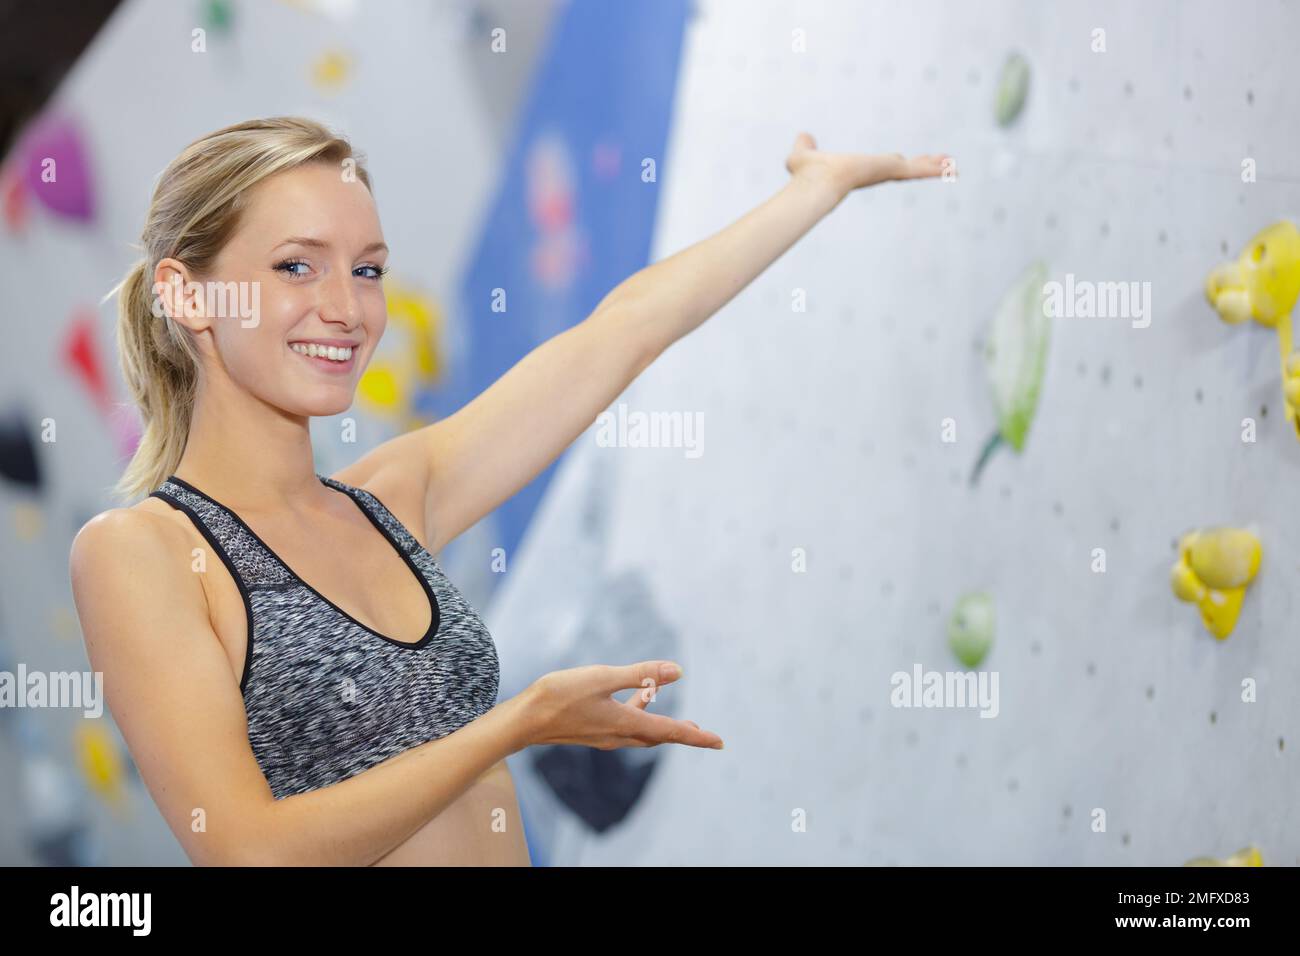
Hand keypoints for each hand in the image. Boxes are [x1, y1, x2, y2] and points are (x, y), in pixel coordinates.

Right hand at [521, 660, 723, 750]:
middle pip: (658, 736)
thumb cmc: (560, 696)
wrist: (523, 720)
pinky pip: (624, 726)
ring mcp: (603, 736)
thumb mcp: (603, 677)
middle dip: (682, 734)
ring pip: (641, 732)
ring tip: (678, 720)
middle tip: (702, 735)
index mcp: (625, 723)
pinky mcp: (591, 731)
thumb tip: (677, 671)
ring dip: (661, 725)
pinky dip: (638, 715)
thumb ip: (640, 674)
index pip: (670, 732)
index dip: (697, 737)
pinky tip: (635, 699)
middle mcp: (618, 735)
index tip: (719, 742)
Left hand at [785, 131, 950, 195]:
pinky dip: (935, 169)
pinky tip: (952, 168)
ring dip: (933, 167)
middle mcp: (875, 174)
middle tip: (939, 164)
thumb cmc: (806, 175)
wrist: (814, 183)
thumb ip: (804, 146)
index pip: (882, 167)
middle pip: (905, 170)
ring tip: (953, 165)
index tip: (902, 161)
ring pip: (916, 170)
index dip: (893, 164)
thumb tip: (802, 137)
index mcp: (860, 171)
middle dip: (921, 166)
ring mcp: (885, 174)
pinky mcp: (892, 170)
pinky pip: (919, 170)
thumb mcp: (803, 154)